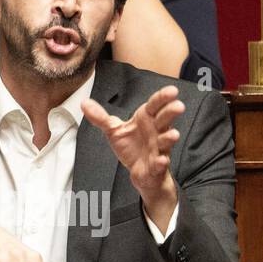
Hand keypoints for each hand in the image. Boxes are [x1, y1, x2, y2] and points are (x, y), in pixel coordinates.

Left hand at [82, 86, 182, 226]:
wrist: (138, 171)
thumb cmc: (131, 147)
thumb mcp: (114, 130)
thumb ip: (101, 117)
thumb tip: (84, 103)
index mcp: (147, 119)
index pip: (155, 105)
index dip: (163, 97)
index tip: (173, 90)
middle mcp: (156, 131)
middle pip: (165, 119)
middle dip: (171, 112)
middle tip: (178, 106)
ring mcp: (158, 148)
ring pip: (166, 141)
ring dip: (170, 137)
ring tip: (173, 134)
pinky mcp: (156, 164)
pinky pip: (160, 162)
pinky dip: (161, 161)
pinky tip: (161, 160)